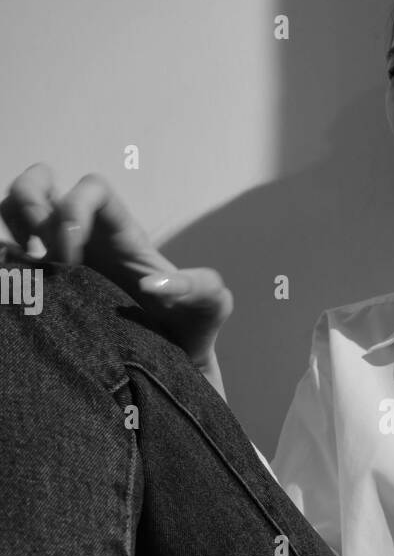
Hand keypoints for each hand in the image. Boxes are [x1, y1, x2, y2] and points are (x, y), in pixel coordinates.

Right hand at [1, 165, 232, 394]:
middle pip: (40, 187)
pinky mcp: (44, 291)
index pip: (91, 188)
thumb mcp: (210, 305)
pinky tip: (18, 297)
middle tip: (38, 254)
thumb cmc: (190, 328)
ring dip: (10, 234)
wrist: (172, 368)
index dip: (73, 206)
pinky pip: (8, 262)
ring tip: (25, 274)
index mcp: (122, 234)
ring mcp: (60, 263)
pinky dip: (4, 267)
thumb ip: (199, 287)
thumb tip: (151, 286)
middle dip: (27, 206)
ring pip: (16, 217)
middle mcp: (86, 240)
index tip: (71, 252)